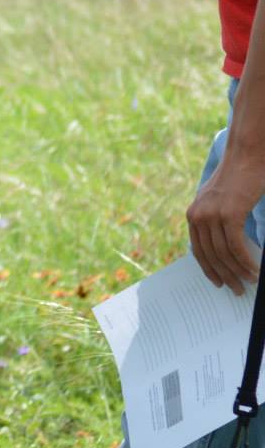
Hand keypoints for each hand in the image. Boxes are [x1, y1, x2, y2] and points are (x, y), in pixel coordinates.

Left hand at [188, 143, 264, 292]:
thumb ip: (216, 221)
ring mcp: (212, 215)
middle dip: (224, 275)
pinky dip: (245, 261)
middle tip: (237, 290)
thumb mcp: (220, 202)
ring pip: (223, 253)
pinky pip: (236, 246)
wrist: (246, 157)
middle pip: (210, 255)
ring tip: (249, 283)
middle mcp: (198, 215)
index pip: (198, 249)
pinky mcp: (228, 214)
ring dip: (238, 272)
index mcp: (193, 214)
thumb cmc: (239, 180)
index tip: (217, 282)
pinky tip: (254, 271)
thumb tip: (225, 249)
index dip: (208, 268)